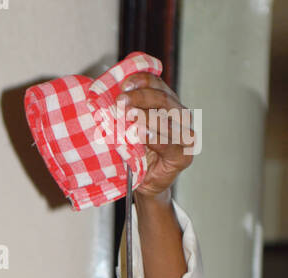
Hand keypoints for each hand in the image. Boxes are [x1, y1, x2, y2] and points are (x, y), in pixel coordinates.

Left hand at [118, 74, 196, 201]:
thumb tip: (107, 96)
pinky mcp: (183, 155)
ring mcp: (185, 135)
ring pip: (167, 120)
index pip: (157, 84)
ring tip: (130, 116)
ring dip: (147, 117)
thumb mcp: (129, 128)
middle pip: (163, 99)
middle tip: (121, 101)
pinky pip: (170, 144)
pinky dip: (156, 138)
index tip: (124, 84)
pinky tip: (143, 134)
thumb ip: (126, 111)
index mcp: (167, 103)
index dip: (142, 80)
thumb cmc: (136, 153)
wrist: (145, 183)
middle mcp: (180, 115)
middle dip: (140, 98)